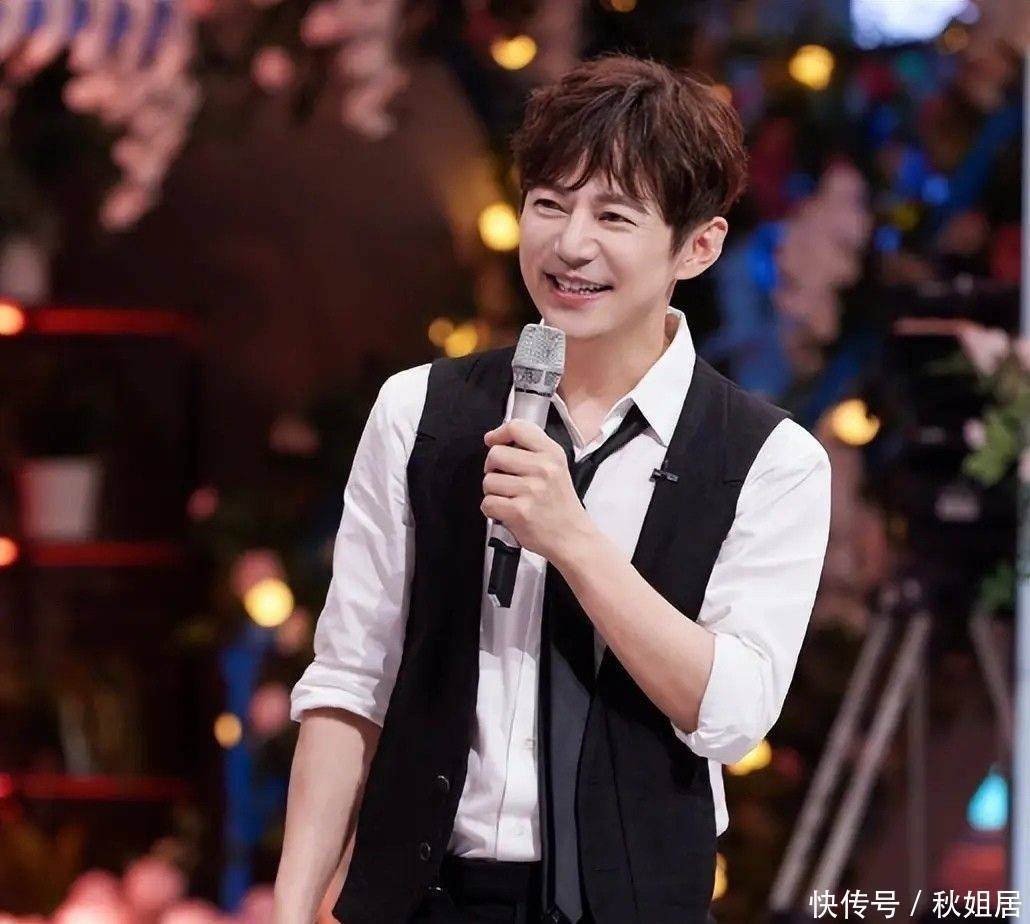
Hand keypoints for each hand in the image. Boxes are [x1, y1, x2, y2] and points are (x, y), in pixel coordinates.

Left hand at [481, 419, 592, 560]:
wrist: (573, 537)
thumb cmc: (560, 504)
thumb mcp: (556, 467)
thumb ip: (532, 451)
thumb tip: (496, 440)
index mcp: (552, 453)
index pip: (517, 428)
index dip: (498, 434)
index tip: (492, 441)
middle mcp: (543, 468)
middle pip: (495, 454)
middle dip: (492, 468)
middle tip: (504, 479)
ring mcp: (531, 490)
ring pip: (488, 481)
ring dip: (493, 492)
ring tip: (510, 499)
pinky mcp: (519, 512)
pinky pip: (488, 503)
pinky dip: (492, 510)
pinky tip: (507, 512)